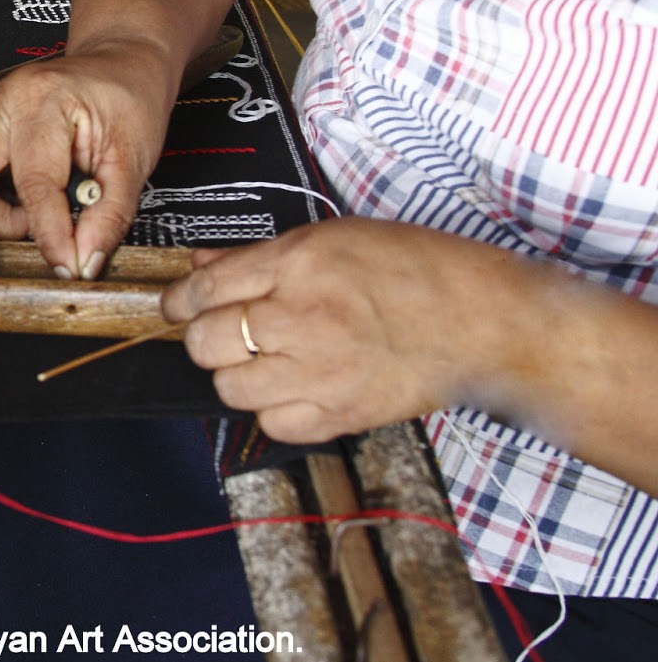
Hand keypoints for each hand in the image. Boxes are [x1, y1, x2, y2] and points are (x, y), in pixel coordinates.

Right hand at [0, 40, 179, 282]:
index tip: (66, 268)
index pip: (36, 180)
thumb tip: (84, 260)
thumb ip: (110, 213)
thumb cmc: (128, 99)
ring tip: (30, 224)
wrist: (119, 63)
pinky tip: (20, 212)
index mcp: (44, 99)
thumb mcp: (134, 156)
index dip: (48, 233)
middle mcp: (1, 102)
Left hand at [159, 218, 535, 443]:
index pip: (206, 288)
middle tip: (220, 331)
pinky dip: (272, 410)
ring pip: (230, 387)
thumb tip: (204, 265)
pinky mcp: (341, 413)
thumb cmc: (420, 269)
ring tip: (261, 359)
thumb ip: (262, 257)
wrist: (487, 321)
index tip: (175, 306)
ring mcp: (320, 371)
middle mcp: (302, 318)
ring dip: (235, 373)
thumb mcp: (336, 238)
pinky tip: (290, 388)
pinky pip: (273, 424)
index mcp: (299, 264)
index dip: (179, 300)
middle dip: (203, 336)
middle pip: (207, 341)